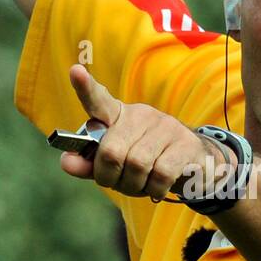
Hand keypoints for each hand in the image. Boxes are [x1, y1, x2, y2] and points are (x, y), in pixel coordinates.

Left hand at [59, 65, 226, 200]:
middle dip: (110, 178)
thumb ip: (90, 163)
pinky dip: (154, 189)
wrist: (194, 165)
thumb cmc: (147, 162)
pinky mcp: (185, 144)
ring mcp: (165, 126)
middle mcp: (141, 115)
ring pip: (137, 164)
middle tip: (118, 184)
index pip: (98, 100)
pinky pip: (161, 173)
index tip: (75, 71)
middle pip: (111, 151)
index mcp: (119, 116)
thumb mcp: (116, 164)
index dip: (85, 87)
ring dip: (134, 186)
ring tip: (140, 187)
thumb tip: (66, 163)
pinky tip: (156, 189)